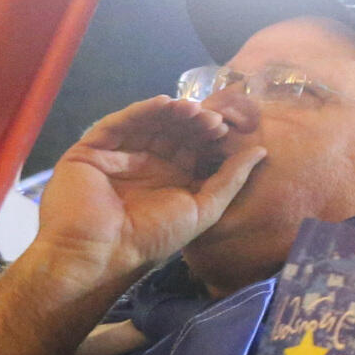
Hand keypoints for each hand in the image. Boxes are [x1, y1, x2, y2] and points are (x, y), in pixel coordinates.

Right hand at [26, 98, 266, 307]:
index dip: (210, 135)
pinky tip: (163, 104)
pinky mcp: (92, 149)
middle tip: (211, 118)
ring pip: (148, 123)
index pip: (193, 147)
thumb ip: (231, 179)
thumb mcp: (202, 209)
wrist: (100, 251)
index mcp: (170, 178)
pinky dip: (141, 110)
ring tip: (192, 109)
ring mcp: (119, 155)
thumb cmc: (152, 236)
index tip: (226, 128)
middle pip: (173, 131)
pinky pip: (118, 124)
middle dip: (194, 122)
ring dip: (172, 112)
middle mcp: (145, 164)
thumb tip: (261, 150)